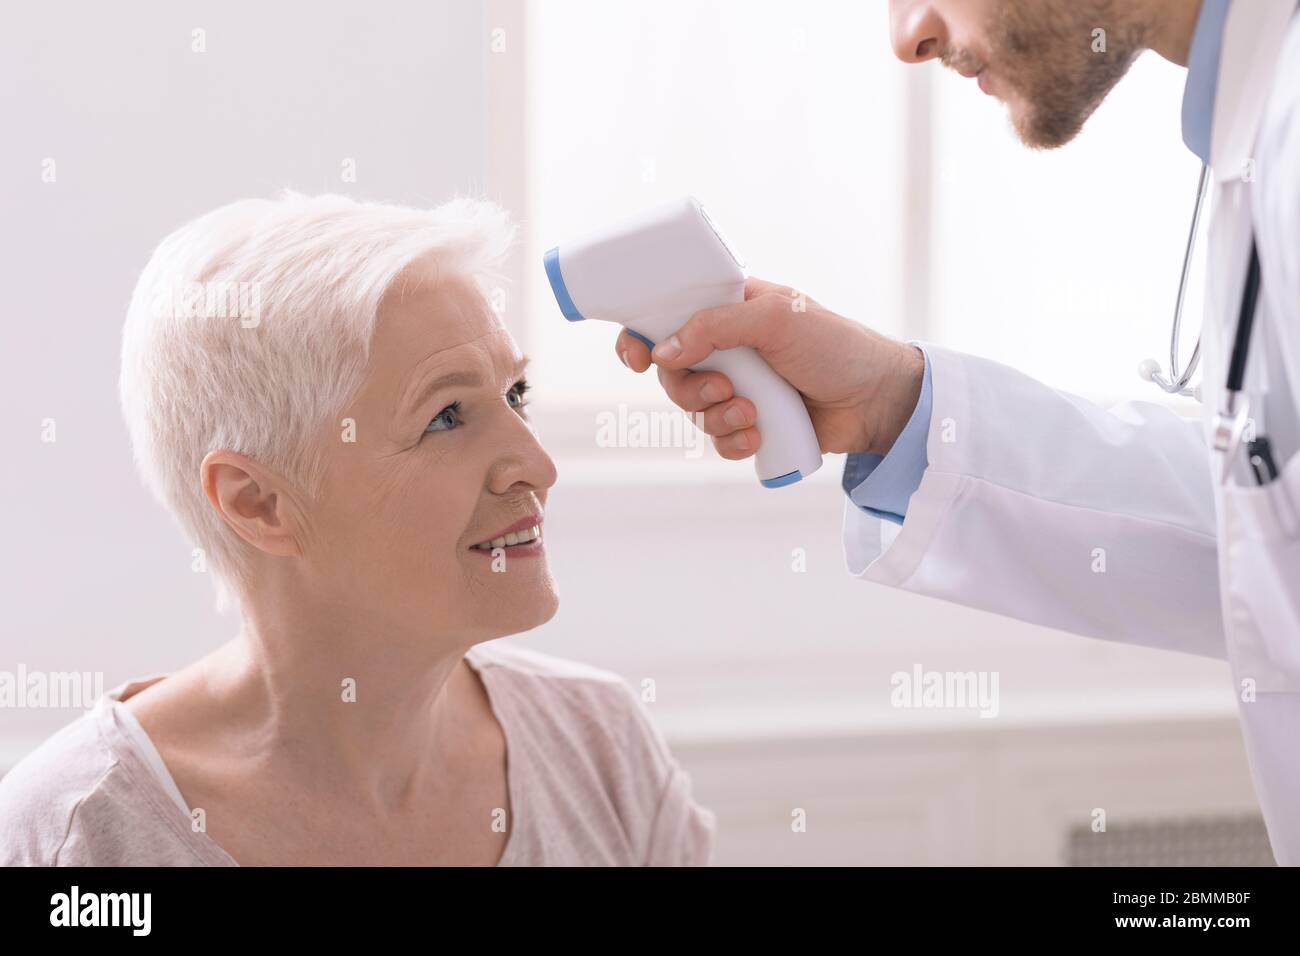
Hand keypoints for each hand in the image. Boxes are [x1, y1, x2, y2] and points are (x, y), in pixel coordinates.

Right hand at [614, 277, 924, 458]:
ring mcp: (739, 388)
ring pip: (694, 410)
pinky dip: (733, 442)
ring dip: (718, 417)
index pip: (669, 316)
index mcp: (730, 310)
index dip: (643, 336)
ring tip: (753, 413)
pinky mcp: (752, 425)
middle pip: (672, 372)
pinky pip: (718, 441)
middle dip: (690, 387)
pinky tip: (760, 435)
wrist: (877, 400)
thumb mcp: (776, 318)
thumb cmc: (835, 346)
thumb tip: (662, 351)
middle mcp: (729, 348)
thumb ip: (715, 325)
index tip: (636, 358)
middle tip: (724, 388)